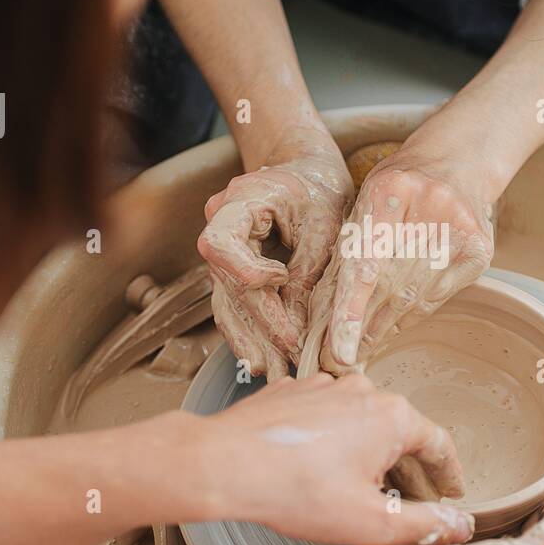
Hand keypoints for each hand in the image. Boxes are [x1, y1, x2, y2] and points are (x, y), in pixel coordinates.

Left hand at [197, 373, 472, 544]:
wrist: (225, 464)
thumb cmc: (298, 493)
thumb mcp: (372, 523)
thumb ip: (424, 524)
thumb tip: (461, 525)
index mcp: (392, 417)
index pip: (438, 445)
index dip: (449, 475)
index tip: (452, 494)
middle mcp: (363, 391)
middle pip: (400, 432)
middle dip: (408, 469)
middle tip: (411, 502)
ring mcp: (325, 386)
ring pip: (362, 422)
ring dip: (368, 453)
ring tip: (360, 489)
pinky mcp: (293, 391)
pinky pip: (327, 416)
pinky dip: (333, 440)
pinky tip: (319, 468)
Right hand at [198, 130, 353, 377]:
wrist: (310, 172)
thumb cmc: (321, 189)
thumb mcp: (324, 224)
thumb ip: (307, 272)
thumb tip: (298, 328)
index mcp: (236, 202)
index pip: (220, 246)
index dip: (249, 274)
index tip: (284, 282)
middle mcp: (218, 226)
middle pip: (228, 283)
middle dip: (259, 323)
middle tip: (287, 358)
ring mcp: (222, 250)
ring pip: (227, 301)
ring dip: (250, 338)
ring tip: (273, 372)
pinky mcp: (233, 269)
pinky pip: (234, 305)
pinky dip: (249, 332)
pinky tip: (261, 360)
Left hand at [308, 141, 494, 372]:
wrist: (457, 162)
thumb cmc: (397, 189)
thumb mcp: (366, 201)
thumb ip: (348, 246)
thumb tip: (322, 311)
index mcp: (391, 188)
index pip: (366, 260)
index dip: (349, 309)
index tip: (337, 349)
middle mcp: (430, 205)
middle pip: (390, 285)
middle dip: (360, 327)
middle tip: (336, 358)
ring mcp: (460, 228)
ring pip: (414, 296)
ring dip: (382, 328)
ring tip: (360, 349)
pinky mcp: (480, 250)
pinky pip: (437, 297)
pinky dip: (409, 317)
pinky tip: (390, 328)